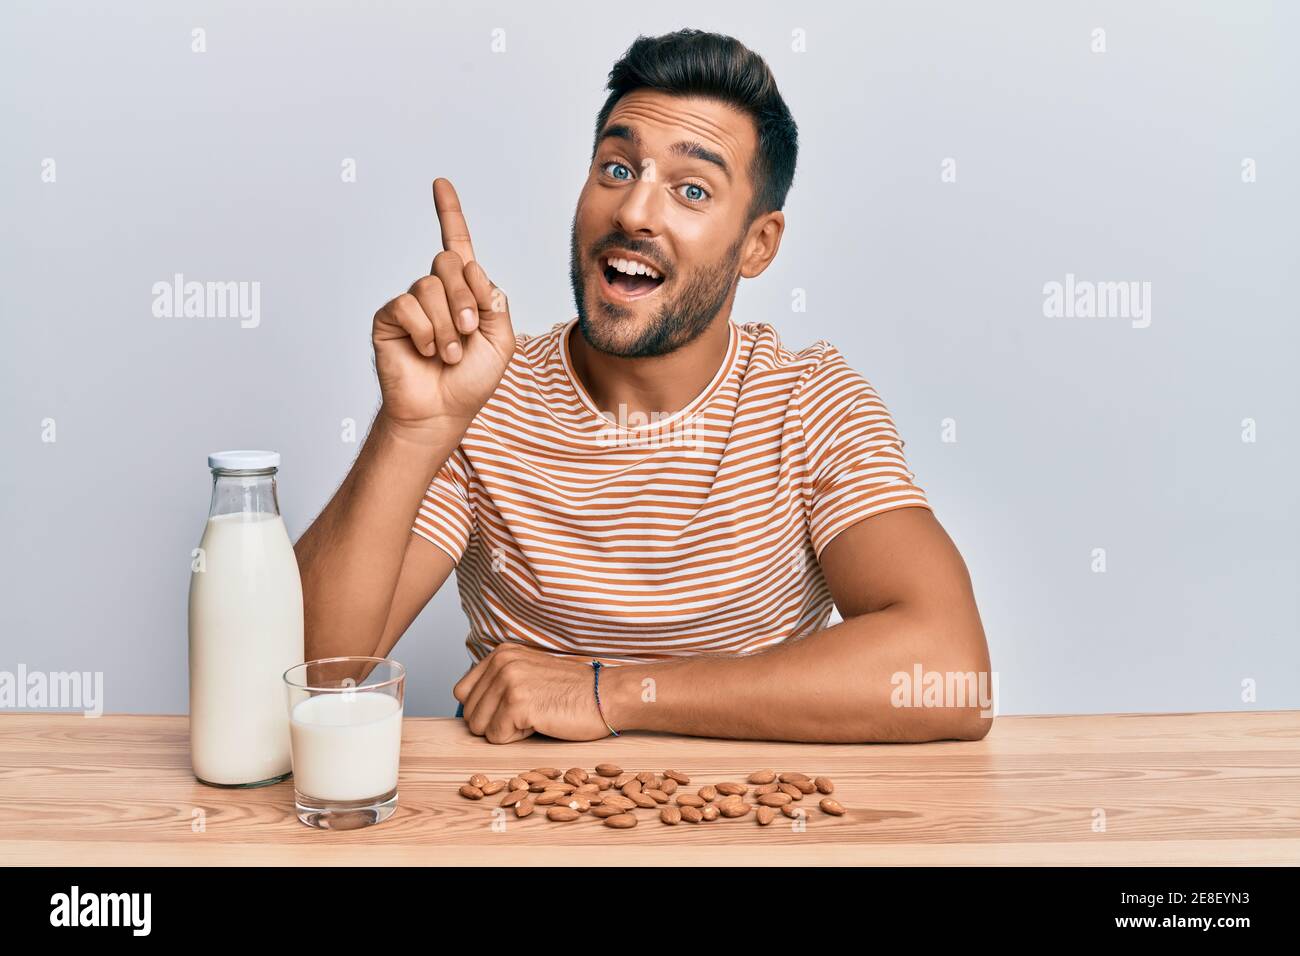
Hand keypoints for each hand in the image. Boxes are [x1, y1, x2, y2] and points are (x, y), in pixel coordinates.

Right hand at [372, 178, 516, 429]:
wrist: (442, 411)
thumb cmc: (470, 381)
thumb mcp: (501, 341)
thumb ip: (496, 303)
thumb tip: (476, 272)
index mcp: (466, 292)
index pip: (458, 245)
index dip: (449, 213)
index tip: (440, 183)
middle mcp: (437, 292)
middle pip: (450, 262)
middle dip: (466, 299)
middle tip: (469, 332)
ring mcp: (411, 303)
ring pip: (430, 287)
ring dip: (449, 325)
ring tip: (449, 353)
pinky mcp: (389, 317)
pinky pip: (408, 305)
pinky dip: (425, 332)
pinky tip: (426, 351)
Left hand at [453, 644, 615, 742]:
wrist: (606, 696)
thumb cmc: (572, 692)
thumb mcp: (528, 673)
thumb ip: (498, 682)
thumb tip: (469, 709)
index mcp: (501, 653)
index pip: (463, 693)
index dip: (486, 709)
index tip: (514, 707)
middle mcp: (502, 662)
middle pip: (469, 713)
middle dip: (495, 722)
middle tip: (529, 712)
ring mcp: (509, 682)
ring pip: (480, 728)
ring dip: (506, 731)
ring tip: (535, 716)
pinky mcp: (518, 704)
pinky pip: (497, 738)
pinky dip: (517, 739)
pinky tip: (540, 723)